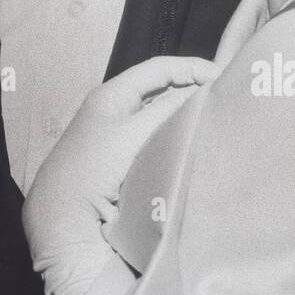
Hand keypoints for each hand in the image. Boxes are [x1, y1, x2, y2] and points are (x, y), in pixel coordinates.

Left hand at [24, 54, 220, 294]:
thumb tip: (203, 89)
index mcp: (113, 96)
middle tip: (230, 102)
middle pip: (165, 95)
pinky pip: (164, 149)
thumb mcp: (131, 134)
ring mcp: (125, 143)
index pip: (159, 70)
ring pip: (166, 123)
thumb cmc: (93, 170)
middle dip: (195, 95)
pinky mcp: (132, 170)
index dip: (192, 68)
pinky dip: (182, 147)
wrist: (64, 226)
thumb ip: (168, 109)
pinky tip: (202, 154)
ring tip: (223, 126)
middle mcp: (118, 115)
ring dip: (190, 123)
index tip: (226, 77)